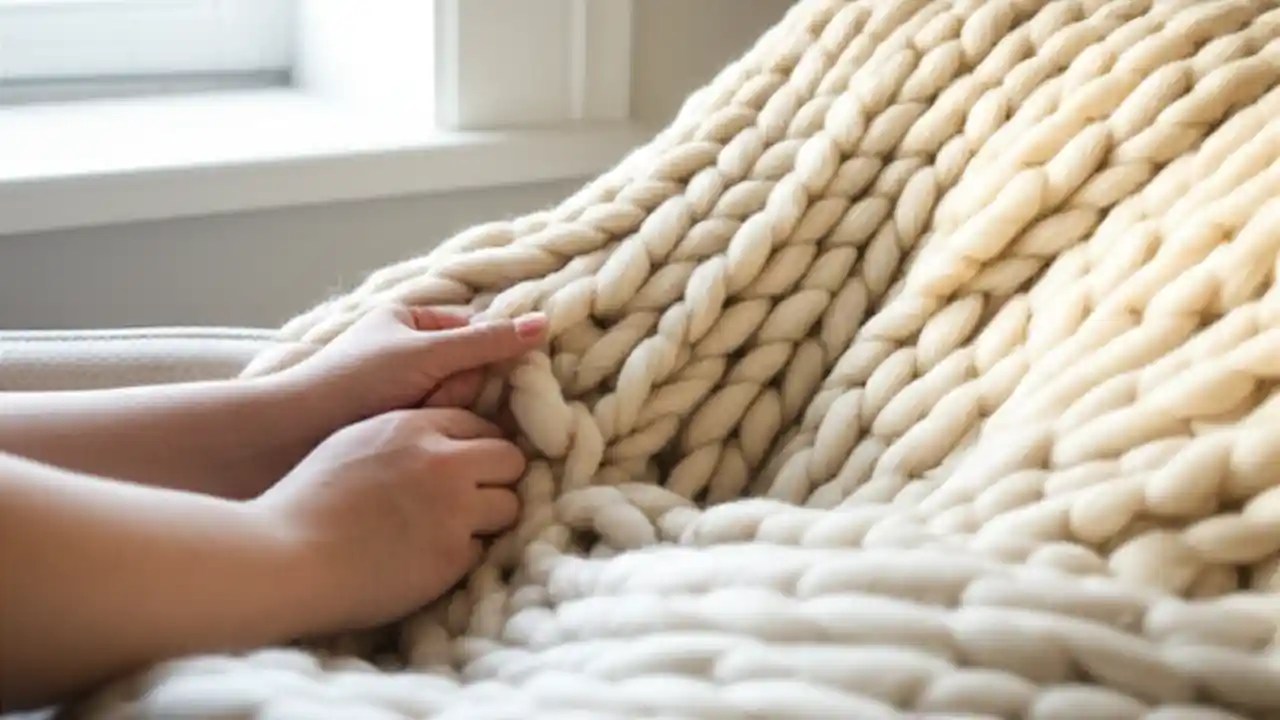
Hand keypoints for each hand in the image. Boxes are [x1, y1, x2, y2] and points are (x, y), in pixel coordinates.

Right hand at [251, 407, 525, 630]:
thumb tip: (443, 438)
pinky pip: (481, 551)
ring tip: (447, 532)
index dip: (475, 449)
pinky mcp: (453, 554)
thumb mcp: (355, 441)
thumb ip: (405, 435)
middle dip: (495, 479)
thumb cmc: (306, 501)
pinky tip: (424, 561)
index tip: (466, 468)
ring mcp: (453, 509)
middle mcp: (443, 462)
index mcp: (416, 428)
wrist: (285, 557)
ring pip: (508, 506)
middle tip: (471, 500)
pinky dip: (460, 558)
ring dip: (486, 520)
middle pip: (510, 459)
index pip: (481, 425)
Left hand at [280, 304, 547, 429]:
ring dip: (444, 410)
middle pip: (471, 369)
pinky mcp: (401, 423)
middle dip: (457, 388)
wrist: (295, 436)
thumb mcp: (426, 354)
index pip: (476, 331)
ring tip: (411, 416)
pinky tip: (411, 435)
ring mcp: (406, 389)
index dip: (485, 354)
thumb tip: (544, 324)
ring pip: (459, 401)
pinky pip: (440, 424)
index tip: (476, 372)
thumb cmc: (355, 382)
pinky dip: (430, 430)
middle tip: (428, 397)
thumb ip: (487, 342)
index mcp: (410, 320)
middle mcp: (410, 351)